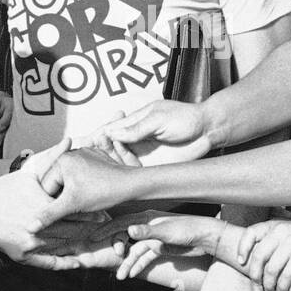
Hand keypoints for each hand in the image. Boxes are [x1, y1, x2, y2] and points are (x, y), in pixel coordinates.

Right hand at [0, 140, 99, 268]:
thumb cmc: (5, 188)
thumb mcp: (30, 172)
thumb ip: (52, 157)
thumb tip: (70, 139)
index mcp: (43, 206)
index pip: (75, 212)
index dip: (91, 213)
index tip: (104, 212)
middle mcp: (38, 227)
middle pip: (73, 231)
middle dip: (90, 230)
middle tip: (106, 229)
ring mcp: (30, 244)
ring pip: (63, 247)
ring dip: (80, 245)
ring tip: (95, 241)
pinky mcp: (22, 256)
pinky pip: (48, 263)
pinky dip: (64, 264)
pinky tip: (77, 262)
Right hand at [34, 147, 138, 226]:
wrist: (131, 184)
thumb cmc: (103, 192)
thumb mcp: (72, 206)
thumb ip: (49, 215)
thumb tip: (29, 227)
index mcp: (62, 160)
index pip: (46, 188)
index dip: (53, 204)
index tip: (64, 213)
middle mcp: (71, 153)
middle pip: (57, 183)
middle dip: (63, 198)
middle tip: (74, 210)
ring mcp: (84, 154)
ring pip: (70, 180)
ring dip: (73, 194)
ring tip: (85, 203)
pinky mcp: (95, 159)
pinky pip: (82, 175)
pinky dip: (84, 186)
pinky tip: (93, 195)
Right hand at [92, 100, 213, 161]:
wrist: (207, 131)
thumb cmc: (185, 118)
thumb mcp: (158, 118)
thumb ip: (136, 128)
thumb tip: (113, 133)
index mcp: (136, 122)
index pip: (111, 128)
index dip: (97, 134)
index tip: (83, 140)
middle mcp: (137, 139)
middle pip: (112, 145)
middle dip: (101, 146)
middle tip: (94, 146)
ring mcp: (144, 153)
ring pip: (120, 159)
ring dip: (111, 157)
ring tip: (107, 153)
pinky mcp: (152, 167)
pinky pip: (133, 171)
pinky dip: (124, 171)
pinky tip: (119, 170)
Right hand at [109, 213, 230, 278]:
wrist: (207, 238)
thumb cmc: (188, 230)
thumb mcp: (166, 232)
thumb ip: (147, 232)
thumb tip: (128, 231)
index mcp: (146, 218)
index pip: (120, 223)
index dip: (106, 230)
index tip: (93, 238)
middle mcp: (147, 227)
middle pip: (125, 237)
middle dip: (116, 249)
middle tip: (112, 260)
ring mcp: (154, 238)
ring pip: (135, 251)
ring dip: (127, 263)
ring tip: (120, 277)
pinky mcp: (161, 248)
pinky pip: (145, 258)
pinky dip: (138, 266)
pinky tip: (132, 275)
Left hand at [235, 217, 290, 290]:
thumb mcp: (285, 230)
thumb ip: (270, 238)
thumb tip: (251, 256)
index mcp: (273, 225)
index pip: (250, 233)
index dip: (243, 248)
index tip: (241, 261)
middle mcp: (280, 232)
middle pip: (259, 256)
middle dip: (255, 273)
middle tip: (257, 283)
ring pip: (272, 269)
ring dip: (268, 284)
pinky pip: (287, 275)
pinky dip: (282, 286)